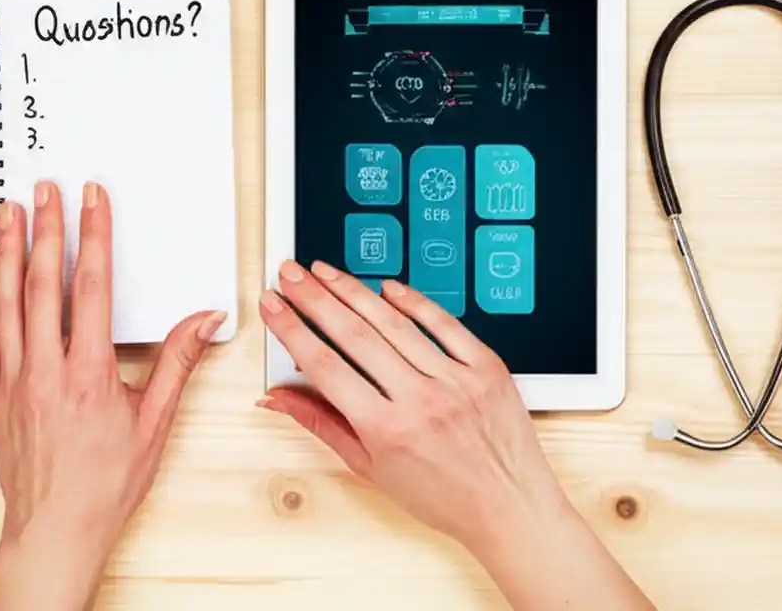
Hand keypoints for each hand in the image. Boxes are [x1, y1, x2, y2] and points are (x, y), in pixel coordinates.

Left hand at [0, 181, 225, 610]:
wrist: (56, 529)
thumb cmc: (106, 483)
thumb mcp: (155, 423)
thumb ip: (178, 364)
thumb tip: (204, 321)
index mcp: (89, 374)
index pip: (92, 288)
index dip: (94, 236)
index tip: (92, 201)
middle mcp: (45, 371)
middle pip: (42, 283)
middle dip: (45, 229)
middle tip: (45, 189)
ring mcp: (13, 380)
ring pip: (4, 301)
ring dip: (6, 251)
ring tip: (9, 211)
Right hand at [259, 260, 650, 609]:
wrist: (508, 507)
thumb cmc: (441, 496)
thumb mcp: (370, 469)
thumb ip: (322, 424)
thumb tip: (278, 398)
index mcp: (386, 429)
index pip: (324, 365)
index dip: (292, 329)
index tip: (273, 305)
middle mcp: (421, 400)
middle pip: (354, 334)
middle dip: (314, 298)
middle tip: (290, 274)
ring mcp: (456, 379)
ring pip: (394, 322)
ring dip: (353, 291)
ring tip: (325, 272)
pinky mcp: (486, 367)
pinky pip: (443, 323)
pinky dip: (413, 301)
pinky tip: (387, 286)